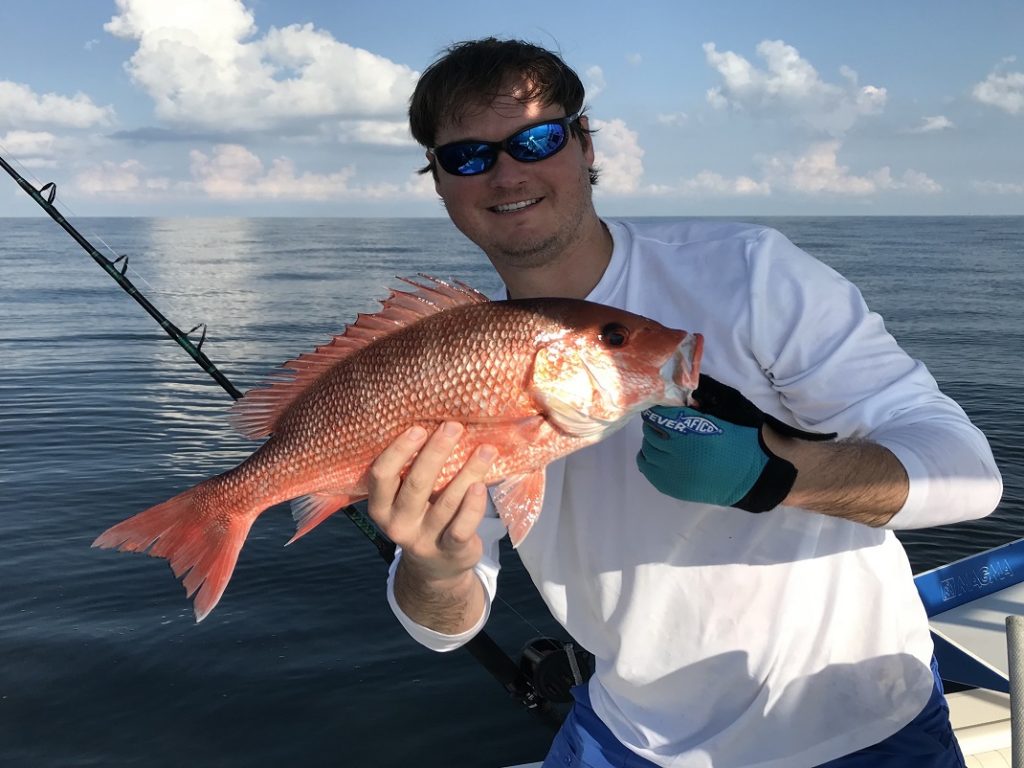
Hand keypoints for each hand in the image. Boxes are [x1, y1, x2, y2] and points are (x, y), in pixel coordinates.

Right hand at [367, 421, 495, 583]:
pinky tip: (482, 485)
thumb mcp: (405, 499)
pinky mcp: (451, 550)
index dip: (399, 450)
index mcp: (380, 507)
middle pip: (416, 484)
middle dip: (436, 452)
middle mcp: (398, 525)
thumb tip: (435, 422)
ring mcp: (424, 540)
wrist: (437, 567)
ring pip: (447, 501)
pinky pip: (462, 526)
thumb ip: (410, 471)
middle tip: (454, 426)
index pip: (381, 476)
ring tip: (485, 449)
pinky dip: (473, 505)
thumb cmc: (422, 516)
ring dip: (468, 472)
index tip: (419, 427)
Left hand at [636, 375, 834, 511]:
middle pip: (651, 431)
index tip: (664, 405)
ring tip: (667, 439)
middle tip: (667, 421)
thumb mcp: (727, 410)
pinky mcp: (673, 488)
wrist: (756, 475)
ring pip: (647, 450)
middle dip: (657, 423)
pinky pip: (648, 469)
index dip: (660, 408)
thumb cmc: (744, 439)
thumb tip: (680, 392)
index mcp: (691, 432)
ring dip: (653, 441)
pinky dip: (651, 459)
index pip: (659, 414)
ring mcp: (673, 473)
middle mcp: (677, 453)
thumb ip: (702, 400)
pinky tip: (663, 455)